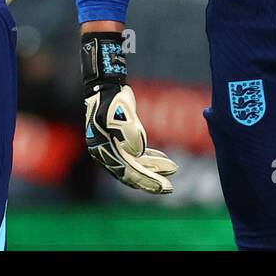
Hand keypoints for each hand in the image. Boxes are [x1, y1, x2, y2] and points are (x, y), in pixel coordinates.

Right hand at [81, 32, 177, 193]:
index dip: (145, 180)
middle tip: (169, 188)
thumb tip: (139, 152)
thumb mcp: (119, 113)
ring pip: (136, 164)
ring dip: (154, 168)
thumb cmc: (112, 99)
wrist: (106, 86)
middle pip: (131, 173)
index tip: (162, 186)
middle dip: (150, 181)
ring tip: (173, 169)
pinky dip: (151, 158)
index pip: (127, 170)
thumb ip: (128, 132)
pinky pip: (137, 155)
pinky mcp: (122, 141)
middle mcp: (107, 153)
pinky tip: (163, 160)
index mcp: (103, 149)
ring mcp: (113, 148)